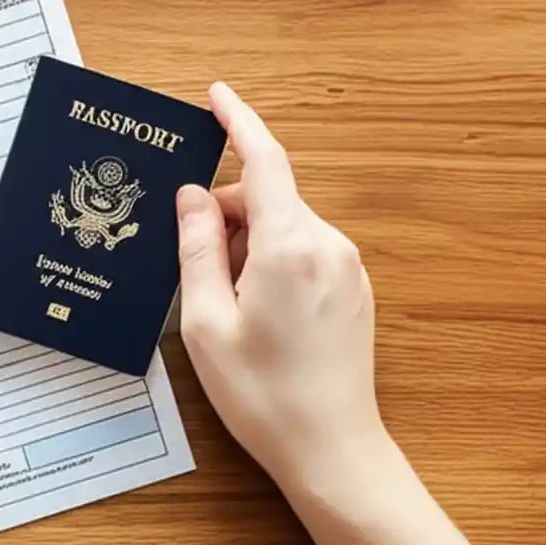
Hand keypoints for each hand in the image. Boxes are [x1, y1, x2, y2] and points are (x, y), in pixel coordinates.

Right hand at [176, 83, 383, 489]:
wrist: (332, 450)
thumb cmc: (263, 393)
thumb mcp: (207, 321)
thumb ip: (197, 248)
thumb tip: (192, 196)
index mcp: (289, 245)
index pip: (264, 159)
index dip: (238, 120)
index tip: (216, 94)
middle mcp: (327, 245)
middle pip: (267, 198)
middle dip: (224, 216)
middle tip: (192, 269)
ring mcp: (347, 267)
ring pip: (283, 226)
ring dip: (245, 246)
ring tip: (224, 307)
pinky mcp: (353, 289)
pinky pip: (302, 252)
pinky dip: (268, 262)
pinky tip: (252, 314)